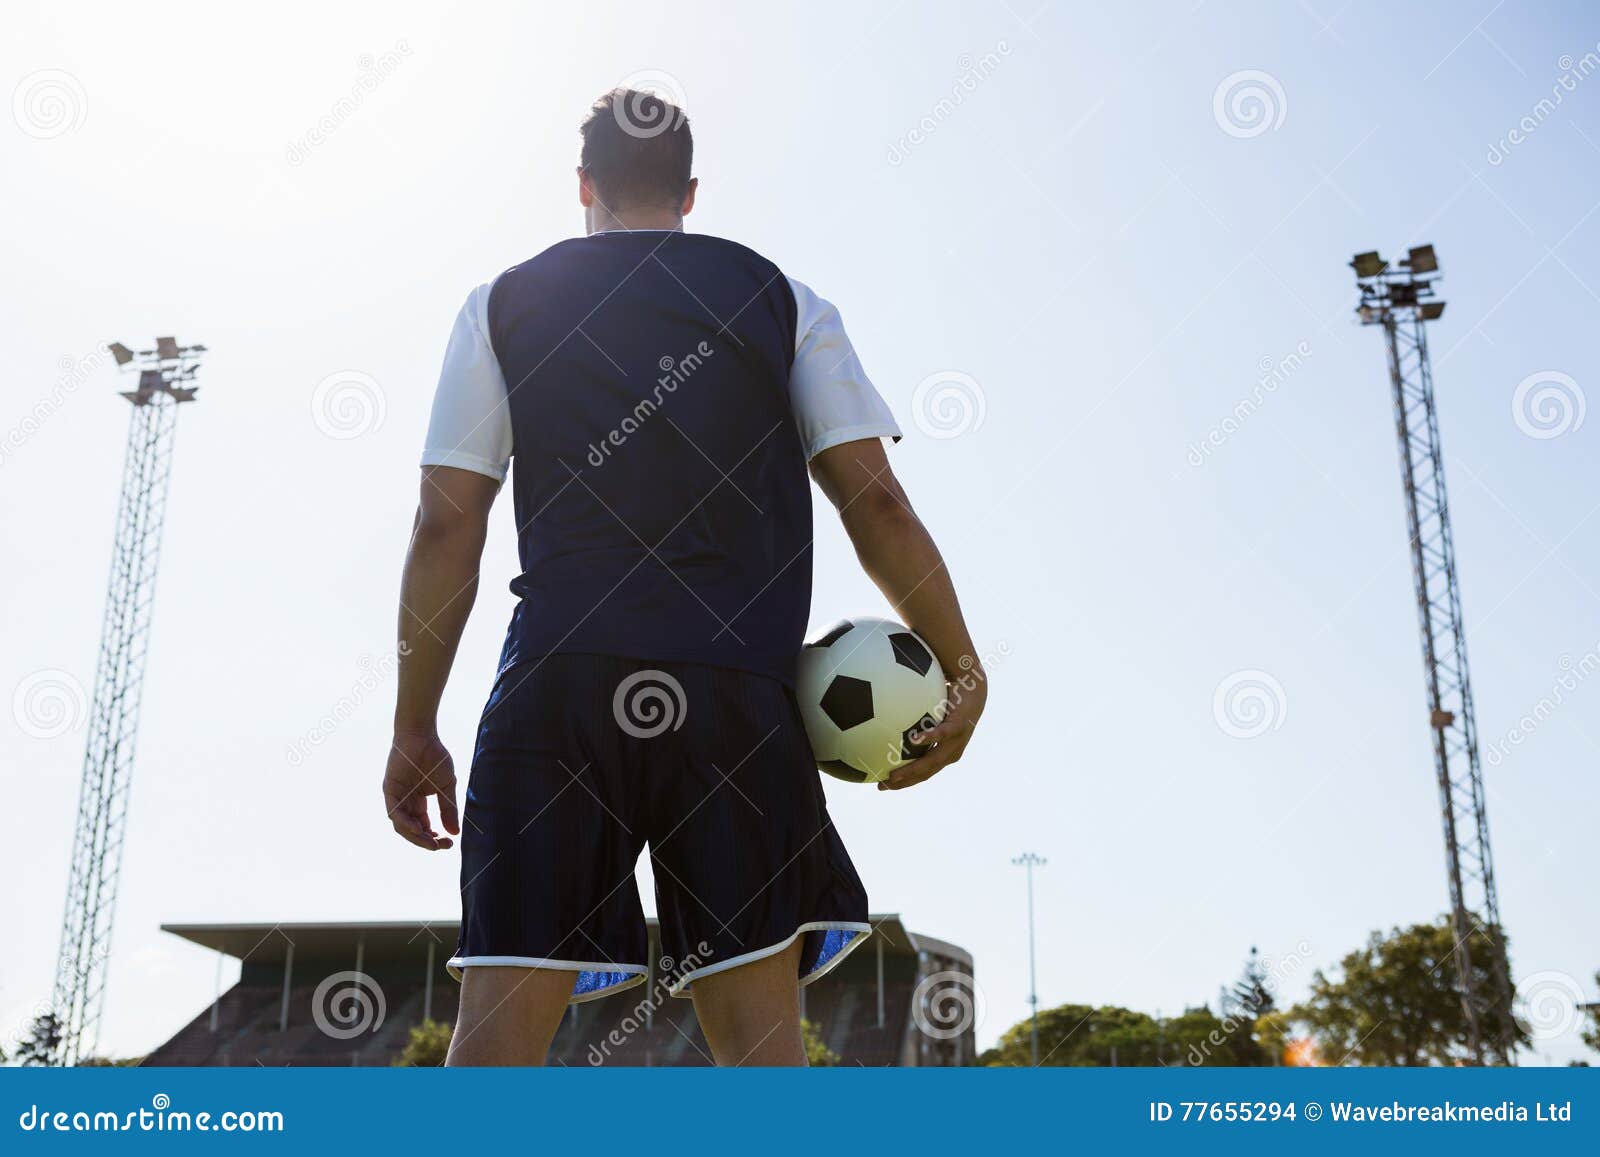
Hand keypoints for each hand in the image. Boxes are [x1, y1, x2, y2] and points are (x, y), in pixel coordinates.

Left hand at [383, 729, 460, 849]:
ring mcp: (396, 797)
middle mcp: (405, 802)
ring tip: (432, 842)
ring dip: (416, 836)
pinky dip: (406, 823)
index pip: (423, 826)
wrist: (423, 736)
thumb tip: (455, 832)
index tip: (450, 843)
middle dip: (426, 841)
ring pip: (402, 826)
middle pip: (412, 830)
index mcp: (417, 802)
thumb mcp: (446, 787)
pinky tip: (419, 829)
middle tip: (441, 847)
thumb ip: (448, 809)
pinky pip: (395, 813)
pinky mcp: (390, 791)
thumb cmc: (434, 756)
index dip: (435, 837)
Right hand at [880, 665, 986, 790]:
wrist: (974, 690)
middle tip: (882, 786)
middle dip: (904, 782)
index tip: (883, 786)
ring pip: (933, 760)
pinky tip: (914, 739)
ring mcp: (956, 742)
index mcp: (944, 755)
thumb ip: (912, 723)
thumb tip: (885, 722)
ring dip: (913, 769)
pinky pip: (941, 734)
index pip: (922, 774)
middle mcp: (951, 754)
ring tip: (894, 775)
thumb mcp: (929, 716)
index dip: (904, 782)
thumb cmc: (949, 703)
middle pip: (925, 773)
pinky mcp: (959, 727)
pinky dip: (928, 738)